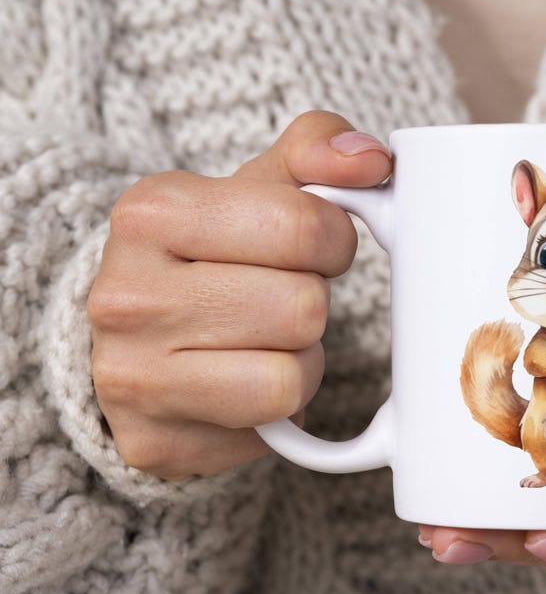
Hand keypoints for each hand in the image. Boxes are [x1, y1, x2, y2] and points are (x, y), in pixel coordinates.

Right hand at [88, 111, 391, 479]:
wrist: (139, 342)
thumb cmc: (215, 257)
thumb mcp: (257, 187)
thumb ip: (317, 150)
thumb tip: (371, 159)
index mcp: (151, 213)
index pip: (303, 226)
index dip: (333, 241)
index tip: (311, 247)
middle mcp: (126, 296)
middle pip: (303, 307)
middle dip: (311, 304)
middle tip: (276, 299)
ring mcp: (132, 378)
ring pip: (293, 374)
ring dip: (300, 359)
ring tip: (261, 342)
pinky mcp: (156, 443)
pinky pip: (273, 423)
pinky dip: (280, 406)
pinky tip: (245, 384)